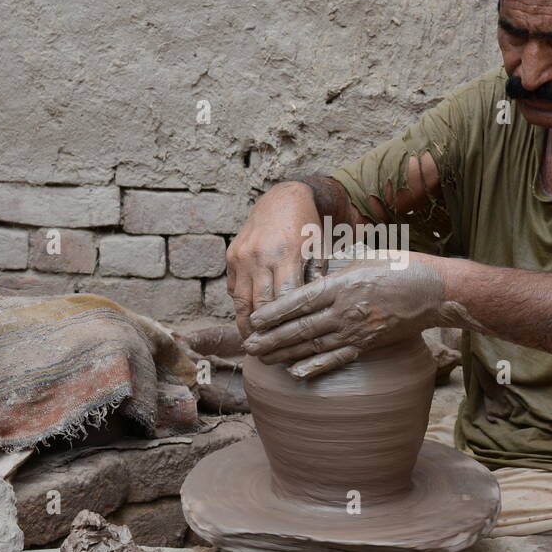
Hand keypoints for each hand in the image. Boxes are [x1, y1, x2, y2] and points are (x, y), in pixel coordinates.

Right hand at [225, 182, 318, 338]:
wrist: (285, 197)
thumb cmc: (309, 228)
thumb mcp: (320, 252)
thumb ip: (314, 282)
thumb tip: (312, 316)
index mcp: (286, 255)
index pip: (283, 302)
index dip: (285, 327)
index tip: (289, 347)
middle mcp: (259, 257)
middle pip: (259, 306)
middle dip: (263, 334)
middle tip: (269, 355)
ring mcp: (242, 256)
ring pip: (240, 301)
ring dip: (246, 325)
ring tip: (254, 344)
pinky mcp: (231, 256)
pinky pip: (234, 288)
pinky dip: (241, 304)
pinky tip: (248, 320)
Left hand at [243, 252, 448, 378]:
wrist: (434, 291)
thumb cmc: (400, 267)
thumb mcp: (363, 256)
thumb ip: (334, 263)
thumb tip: (308, 260)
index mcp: (342, 285)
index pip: (301, 301)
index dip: (276, 313)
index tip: (255, 321)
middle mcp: (346, 310)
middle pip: (301, 328)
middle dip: (272, 339)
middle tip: (248, 346)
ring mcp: (357, 331)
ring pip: (314, 346)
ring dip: (285, 354)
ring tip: (263, 359)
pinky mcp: (367, 344)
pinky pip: (337, 359)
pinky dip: (316, 367)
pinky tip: (296, 373)